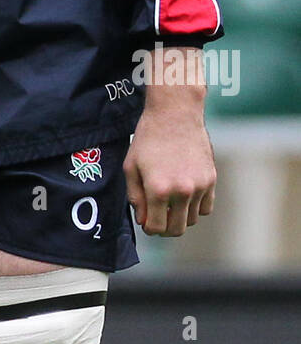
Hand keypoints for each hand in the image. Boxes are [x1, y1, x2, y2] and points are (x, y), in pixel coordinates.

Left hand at [124, 77, 215, 236]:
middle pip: (176, 229)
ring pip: (191, 220)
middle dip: (164, 227)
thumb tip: (143, 220)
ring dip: (179, 216)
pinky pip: (205, 208)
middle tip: (158, 216)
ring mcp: (199, 186)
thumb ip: (135, 197)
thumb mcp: (131, 167)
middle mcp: (181, 191)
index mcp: (158, 189)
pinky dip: (195, 207)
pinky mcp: (211, 179)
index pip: (156, 227)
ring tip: (169, 201)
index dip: (148, 227)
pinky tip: (184, 195)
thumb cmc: (148, 138)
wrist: (175, 114)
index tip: (146, 220)